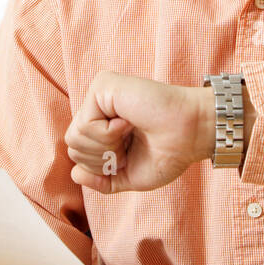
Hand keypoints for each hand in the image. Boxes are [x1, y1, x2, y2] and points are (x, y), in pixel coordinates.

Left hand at [64, 72, 213, 192]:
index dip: (102, 167)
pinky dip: (107, 134)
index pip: (78, 155)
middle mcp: (98, 108)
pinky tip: (128, 122)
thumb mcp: (129, 176)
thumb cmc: (169, 152)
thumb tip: (75, 174)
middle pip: (73, 147)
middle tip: (130, 145)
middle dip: (102, 159)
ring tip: (129, 132)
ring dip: (106, 146)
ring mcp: (99, 95)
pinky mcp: (102, 85)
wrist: (190, 135)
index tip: (128, 156)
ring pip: (75, 137)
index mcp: (103, 126)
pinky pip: (84, 125)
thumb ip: (101, 180)